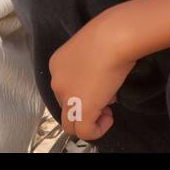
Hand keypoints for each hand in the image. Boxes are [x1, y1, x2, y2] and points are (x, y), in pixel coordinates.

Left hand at [48, 14, 135, 142]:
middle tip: (106, 97)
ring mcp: (67, 97)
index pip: (66, 88)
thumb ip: (89, 69)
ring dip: (89, 120)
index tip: (102, 86)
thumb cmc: (108, 36)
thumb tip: (101, 88)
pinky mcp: (80, 109)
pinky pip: (85, 132)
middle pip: (66, 105)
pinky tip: (109, 117)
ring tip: (107, 110)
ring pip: (70, 124)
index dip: (85, 91)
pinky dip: (97, 130)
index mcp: (57, 65)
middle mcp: (57, 81)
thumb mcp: (92, 51)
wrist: (113, 38)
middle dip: (87, 104)